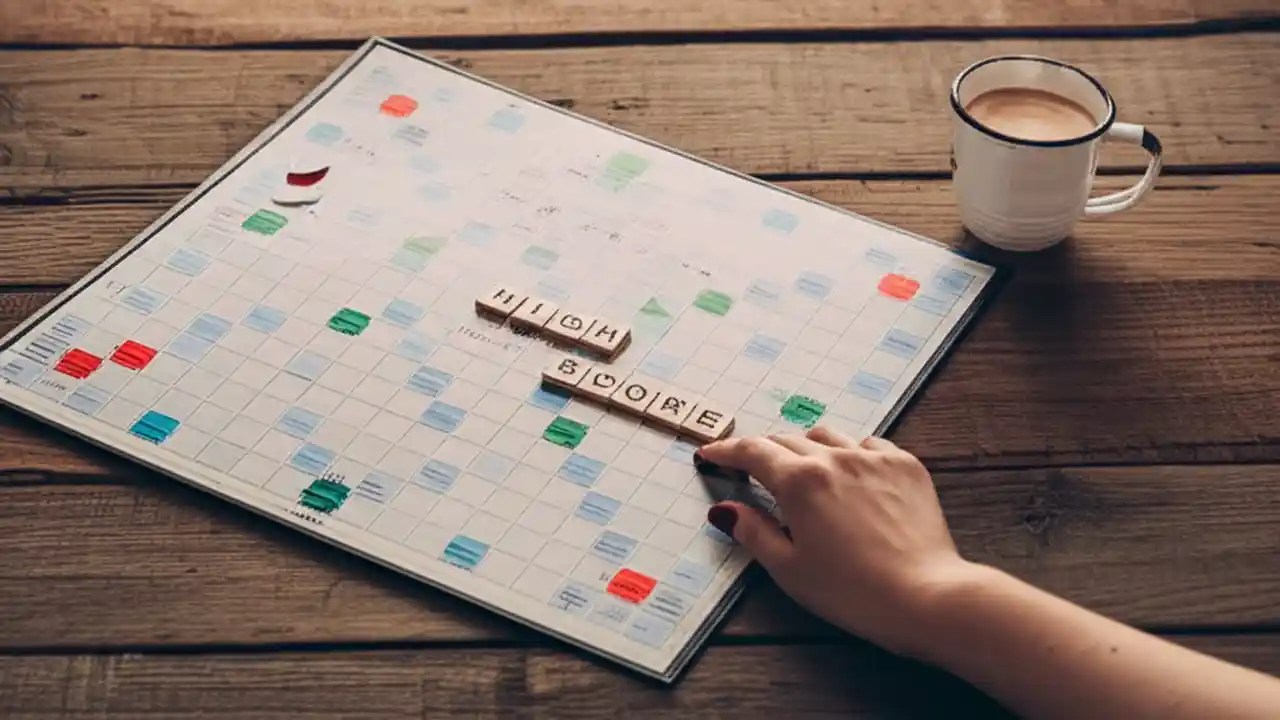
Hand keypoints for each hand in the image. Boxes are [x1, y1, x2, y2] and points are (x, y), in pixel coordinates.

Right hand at [697, 426, 979, 657]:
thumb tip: (725, 510)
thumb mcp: (789, 569)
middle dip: (762, 452)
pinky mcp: (905, 466)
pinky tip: (848, 471)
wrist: (926, 596)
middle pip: (787, 440)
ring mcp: (874, 458)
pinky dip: (849, 451)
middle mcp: (835, 458)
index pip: (753, 452)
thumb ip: (754, 532)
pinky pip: (868, 444)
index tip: (712, 453)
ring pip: (827, 436)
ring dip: (804, 447)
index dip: (727, 451)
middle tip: (749, 468)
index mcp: (800, 482)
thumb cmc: (853, 591)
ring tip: (799, 468)